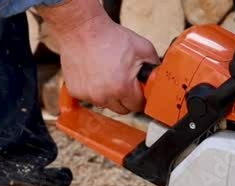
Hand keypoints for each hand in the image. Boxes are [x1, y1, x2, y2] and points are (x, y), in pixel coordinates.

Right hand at [39, 0, 158, 114]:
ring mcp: (88, 95)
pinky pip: (90, 98)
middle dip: (126, 98)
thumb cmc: (109, 36)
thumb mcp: (143, 48)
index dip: (140, 96)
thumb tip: (159, 80)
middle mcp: (104, 96)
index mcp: (123, 88)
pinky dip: (93, 90)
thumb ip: (155, 67)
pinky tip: (95, 74)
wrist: (81, 28)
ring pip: (106, 105)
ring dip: (109, 95)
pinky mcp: (75, 91)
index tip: (138, 88)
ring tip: (108, 74)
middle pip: (122, 110)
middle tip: (124, 80)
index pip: (138, 106)